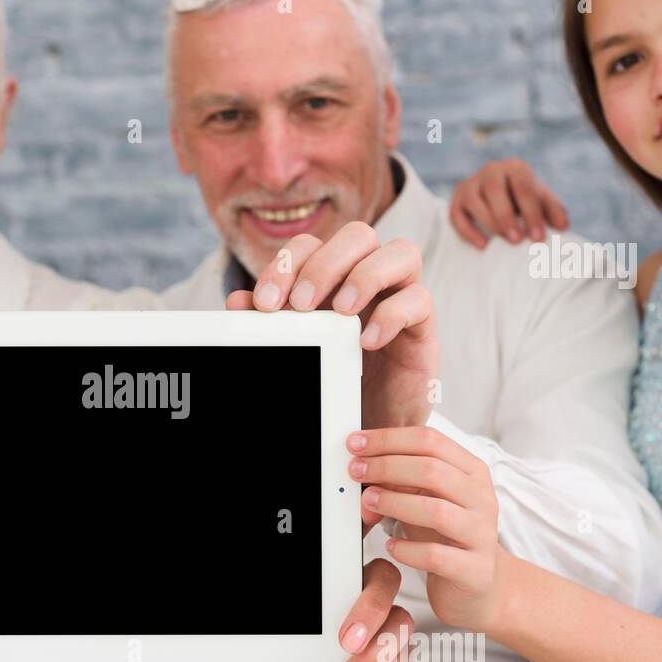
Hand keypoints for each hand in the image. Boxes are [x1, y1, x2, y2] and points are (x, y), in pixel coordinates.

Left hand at [204, 558, 413, 661]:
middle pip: (386, 582)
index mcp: (329, 583)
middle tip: (345, 643)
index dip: (363, 536)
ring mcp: (381, 633)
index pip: (352, 546)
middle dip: (371, 611)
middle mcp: (361, 600)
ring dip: (373, 661)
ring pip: (399, 630)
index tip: (355, 550)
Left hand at [226, 222, 438, 430]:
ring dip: (365, 275)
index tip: (265, 303)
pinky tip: (365, 341)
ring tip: (341, 311)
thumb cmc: (330, 381)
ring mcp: (400, 297)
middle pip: (359, 234)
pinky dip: (392, 315)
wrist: (368, 427)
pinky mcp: (423, 327)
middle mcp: (369, 278)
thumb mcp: (296, 352)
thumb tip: (238, 302)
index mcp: (333, 278)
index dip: (286, 264)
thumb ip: (269, 325)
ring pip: (402, 252)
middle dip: (325, 264)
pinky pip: (420, 300)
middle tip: (301, 305)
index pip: (311, 245)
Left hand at [349, 426, 507, 633]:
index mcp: (471, 472)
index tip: (355, 444)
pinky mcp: (474, 570)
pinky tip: (390, 547)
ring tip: (368, 504)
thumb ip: (397, 483)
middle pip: (432, 470)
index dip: (389, 439)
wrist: (479, 584)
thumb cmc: (446, 535)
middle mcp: (482, 498)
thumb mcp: (422, 500)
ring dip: (394, 503)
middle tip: (356, 471)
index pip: (430, 442)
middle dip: (386, 467)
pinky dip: (406, 549)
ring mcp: (481, 534)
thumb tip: (361, 471)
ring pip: (436, 510)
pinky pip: (435, 555)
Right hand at [448, 158, 568, 247]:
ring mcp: (470, 184)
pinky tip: (483, 245)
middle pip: (494, 189)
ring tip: (503, 241)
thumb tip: (563, 226)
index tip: (538, 237)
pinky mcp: (456, 200)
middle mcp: (491, 171)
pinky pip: (457, 216)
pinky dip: (468, 232)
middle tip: (517, 240)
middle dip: (506, 216)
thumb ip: (553, 211)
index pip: (523, 188)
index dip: (531, 213)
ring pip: (474, 201)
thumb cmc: (522, 199)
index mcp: (515, 168)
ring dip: (489, 222)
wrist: (496, 193)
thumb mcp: (540, 200)